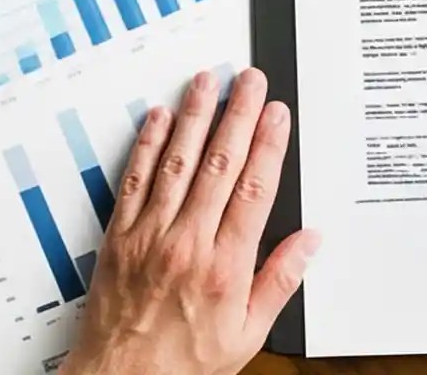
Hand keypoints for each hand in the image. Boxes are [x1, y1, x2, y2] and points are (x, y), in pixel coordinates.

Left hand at [61, 68, 318, 374]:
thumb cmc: (182, 364)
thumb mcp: (249, 334)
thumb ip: (280, 281)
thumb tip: (307, 242)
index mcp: (225, 266)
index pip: (254, 190)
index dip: (269, 144)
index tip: (277, 114)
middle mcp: (187, 243)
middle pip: (219, 164)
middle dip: (238, 114)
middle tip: (249, 80)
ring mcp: (150, 235)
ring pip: (176, 161)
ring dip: (194, 116)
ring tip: (207, 81)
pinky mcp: (119, 237)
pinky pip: (134, 180)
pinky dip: (146, 144)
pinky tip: (158, 117)